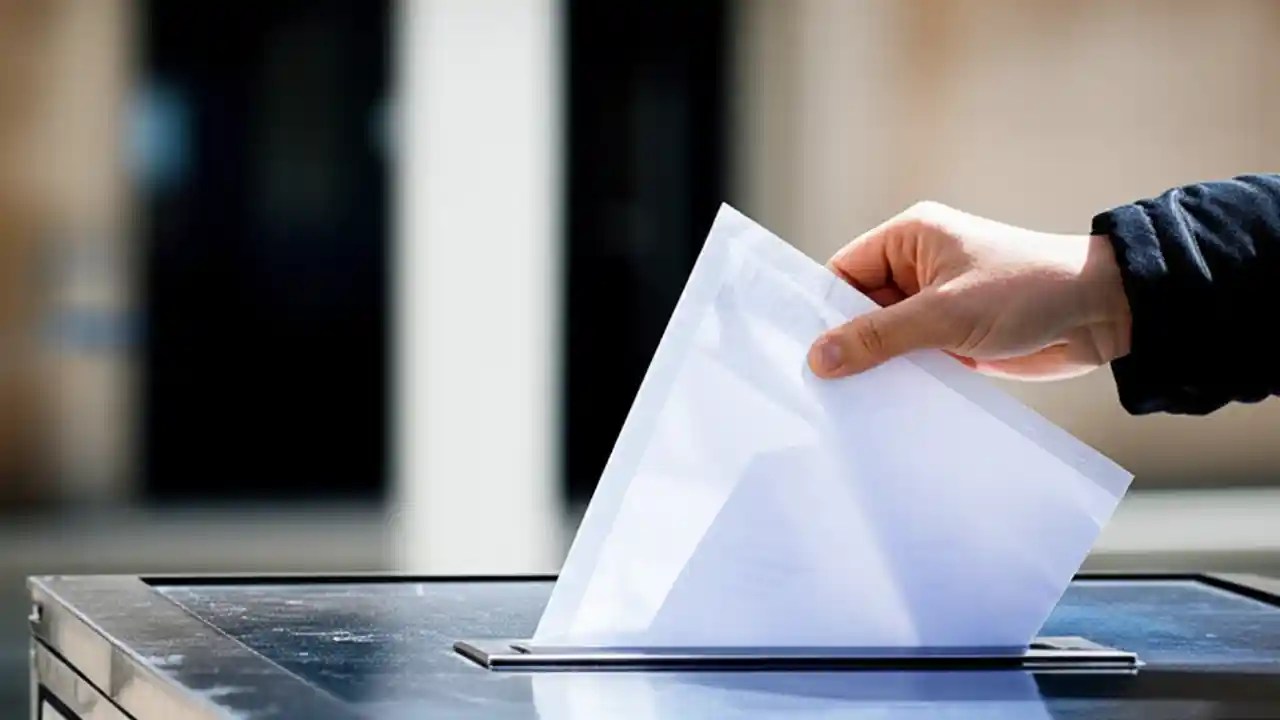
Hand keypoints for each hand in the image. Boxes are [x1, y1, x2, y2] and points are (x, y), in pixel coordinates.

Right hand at [806, 201, 1131, 380]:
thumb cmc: (1028, 291)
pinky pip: (913, 358)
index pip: (843, 272)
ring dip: (877, 366)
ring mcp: (937, 303)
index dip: (821, 309)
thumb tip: (819, 357)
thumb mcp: (944, 314)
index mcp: (910, 239)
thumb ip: (878, 336)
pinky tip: (885, 405)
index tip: (800, 350)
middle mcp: (918, 268)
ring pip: (886, 338)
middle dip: (847, 344)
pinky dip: (903, 378)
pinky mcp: (955, 336)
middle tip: (819, 386)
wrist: (1103, 312)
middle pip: (860, 309)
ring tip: (848, 402)